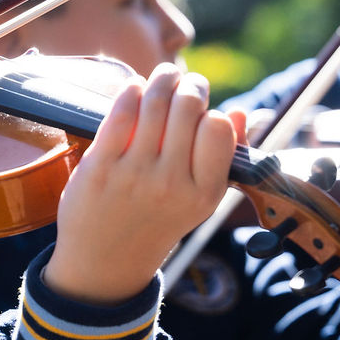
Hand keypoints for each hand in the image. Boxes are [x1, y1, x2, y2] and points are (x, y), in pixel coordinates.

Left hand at [47, 64, 237, 304]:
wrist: (105, 262)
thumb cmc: (157, 222)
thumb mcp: (199, 202)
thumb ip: (224, 158)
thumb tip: (240, 112)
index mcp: (204, 194)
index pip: (218, 128)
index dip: (211, 112)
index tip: (202, 111)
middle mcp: (171, 184)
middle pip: (188, 106)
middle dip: (189, 84)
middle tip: (184, 82)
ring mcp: (134, 174)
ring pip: (155, 101)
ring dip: (162, 78)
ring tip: (164, 77)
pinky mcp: (100, 166)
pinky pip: (121, 112)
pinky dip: (131, 90)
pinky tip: (134, 90)